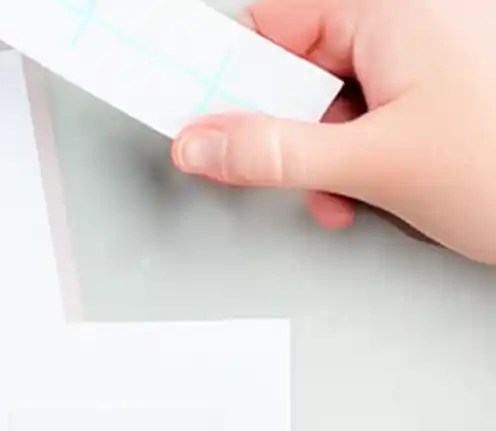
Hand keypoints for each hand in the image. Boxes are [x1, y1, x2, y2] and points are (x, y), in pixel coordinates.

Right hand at [170, 0, 495, 263]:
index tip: (202, 120)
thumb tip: (203, 144)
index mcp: (398, 6)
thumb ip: (272, 155)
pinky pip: (377, 104)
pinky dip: (364, 150)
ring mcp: (438, 48)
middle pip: (303, 62)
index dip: (236, 81)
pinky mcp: (450, 81)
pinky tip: (377, 185)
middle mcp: (419, 15)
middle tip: (302, 173)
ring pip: (337, 93)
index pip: (273, 24)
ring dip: (328, 152)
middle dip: (293, 131)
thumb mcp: (374, 166)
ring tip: (356, 190)